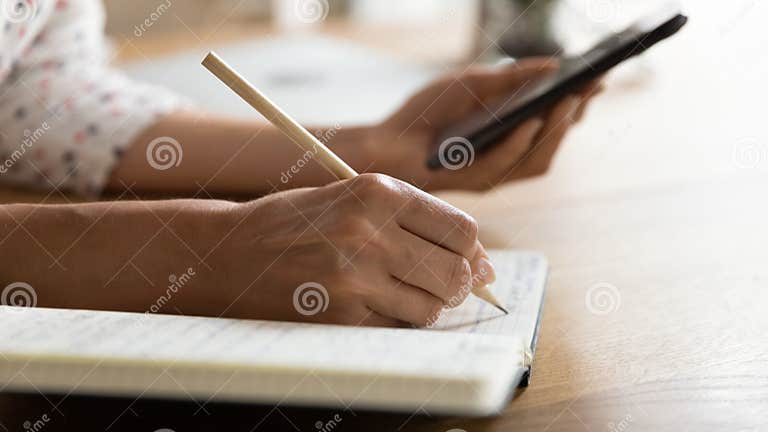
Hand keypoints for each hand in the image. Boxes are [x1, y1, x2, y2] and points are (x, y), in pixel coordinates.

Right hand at [205, 173, 494, 326]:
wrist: (229, 253)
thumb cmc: (296, 223)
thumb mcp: (352, 198)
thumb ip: (414, 220)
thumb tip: (481, 261)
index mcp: (377, 192)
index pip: (460, 230)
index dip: (472, 252)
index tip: (471, 262)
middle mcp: (369, 232)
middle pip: (455, 273)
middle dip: (457, 283)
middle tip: (441, 283)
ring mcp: (354, 277)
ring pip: (431, 307)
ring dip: (425, 305)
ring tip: (397, 290)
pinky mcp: (340, 315)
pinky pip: (396, 327)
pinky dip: (394, 320)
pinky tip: (369, 303)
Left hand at [364, 58, 602, 190]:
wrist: (389, 139)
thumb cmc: (429, 111)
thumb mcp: (471, 83)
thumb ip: (510, 77)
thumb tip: (552, 63)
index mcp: (513, 130)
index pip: (554, 118)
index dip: (579, 101)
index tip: (599, 78)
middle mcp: (510, 154)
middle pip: (554, 141)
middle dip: (574, 115)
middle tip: (589, 88)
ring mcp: (496, 172)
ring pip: (538, 159)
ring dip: (556, 132)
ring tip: (568, 102)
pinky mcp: (476, 182)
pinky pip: (505, 165)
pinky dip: (519, 144)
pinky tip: (527, 123)